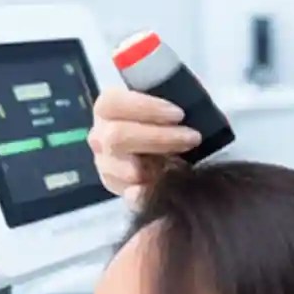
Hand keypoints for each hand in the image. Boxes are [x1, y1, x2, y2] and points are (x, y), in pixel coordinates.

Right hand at [87, 88, 202, 207]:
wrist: (170, 143)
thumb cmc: (170, 116)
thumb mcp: (171, 100)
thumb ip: (174, 97)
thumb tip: (184, 108)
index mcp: (108, 107)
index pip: (113, 103)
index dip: (146, 107)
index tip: (179, 114)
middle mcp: (101, 136)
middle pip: (117, 137)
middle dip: (160, 138)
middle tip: (192, 138)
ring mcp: (107, 166)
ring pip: (125, 169)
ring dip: (158, 166)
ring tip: (184, 161)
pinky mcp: (120, 191)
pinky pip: (130, 196)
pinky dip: (146, 195)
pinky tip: (161, 189)